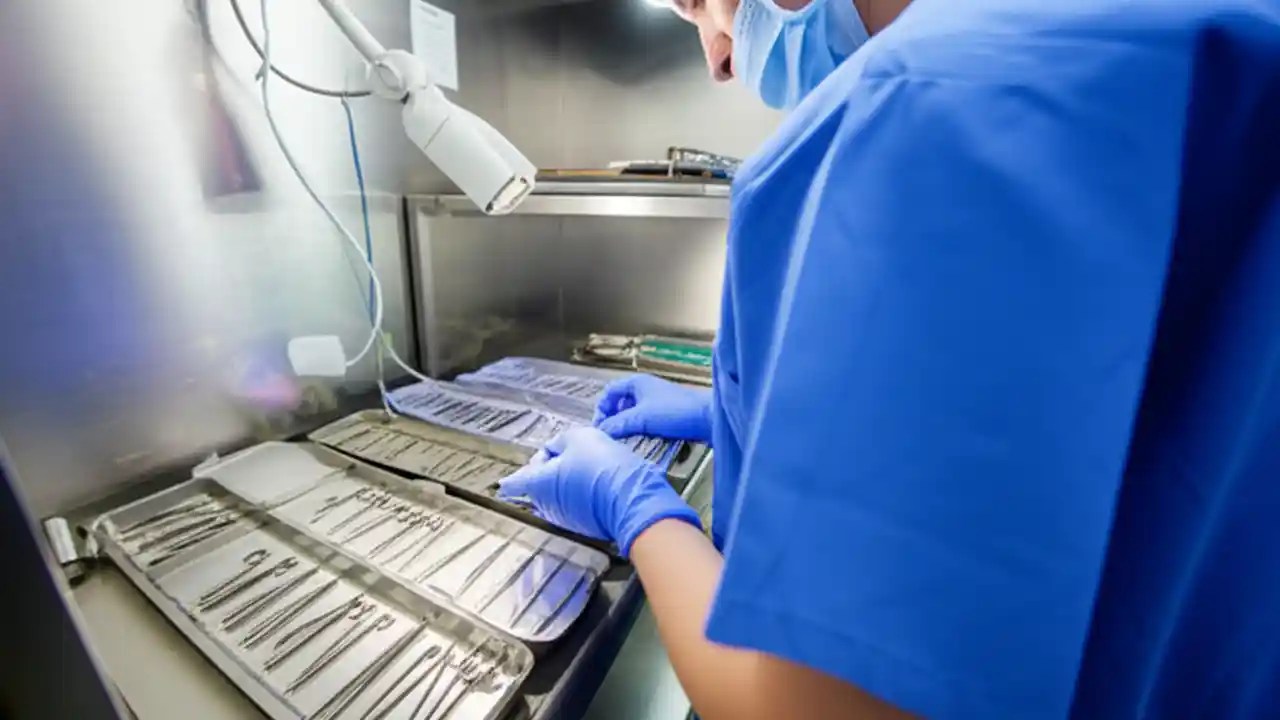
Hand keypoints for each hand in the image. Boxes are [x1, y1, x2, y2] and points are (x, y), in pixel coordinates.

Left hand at [497, 427, 700, 556]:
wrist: (632, 499)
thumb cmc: (603, 466)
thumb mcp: (580, 437)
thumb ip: (561, 440)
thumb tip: (556, 449)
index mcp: (539, 483)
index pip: (515, 482)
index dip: (511, 479)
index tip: (503, 484)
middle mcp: (547, 504)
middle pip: (538, 485)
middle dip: (548, 469)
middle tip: (567, 454)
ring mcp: (566, 517)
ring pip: (557, 495)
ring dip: (566, 481)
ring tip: (588, 466)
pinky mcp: (584, 524)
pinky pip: (575, 505)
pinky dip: (580, 494)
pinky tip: (598, 482)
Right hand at [593, 374, 711, 442]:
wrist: (708, 419)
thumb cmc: (674, 412)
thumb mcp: (640, 418)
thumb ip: (617, 425)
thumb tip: (599, 433)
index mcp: (636, 382)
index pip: (609, 392)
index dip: (601, 409)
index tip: (600, 427)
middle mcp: (645, 388)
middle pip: (620, 402)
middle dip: (613, 418)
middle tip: (610, 435)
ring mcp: (657, 400)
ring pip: (634, 412)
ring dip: (626, 425)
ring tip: (624, 439)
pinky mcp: (668, 413)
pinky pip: (646, 419)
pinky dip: (640, 428)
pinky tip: (641, 439)